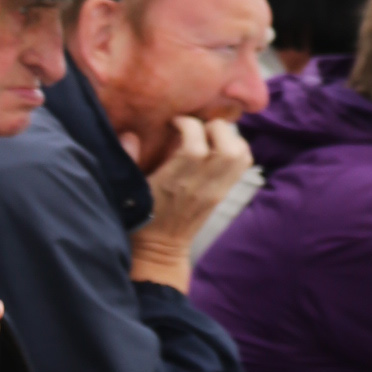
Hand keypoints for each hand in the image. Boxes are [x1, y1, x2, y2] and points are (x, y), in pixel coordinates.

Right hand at [127, 116, 251, 285]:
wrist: (161, 249)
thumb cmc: (141, 216)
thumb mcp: (128, 188)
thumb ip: (128, 159)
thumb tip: (130, 134)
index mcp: (175, 183)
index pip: (195, 146)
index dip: (188, 125)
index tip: (174, 122)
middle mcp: (201, 186)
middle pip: (228, 147)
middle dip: (214, 127)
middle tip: (197, 126)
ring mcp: (217, 190)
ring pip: (240, 153)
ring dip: (229, 136)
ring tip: (209, 135)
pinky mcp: (224, 193)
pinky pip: (243, 163)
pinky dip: (237, 147)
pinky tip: (217, 147)